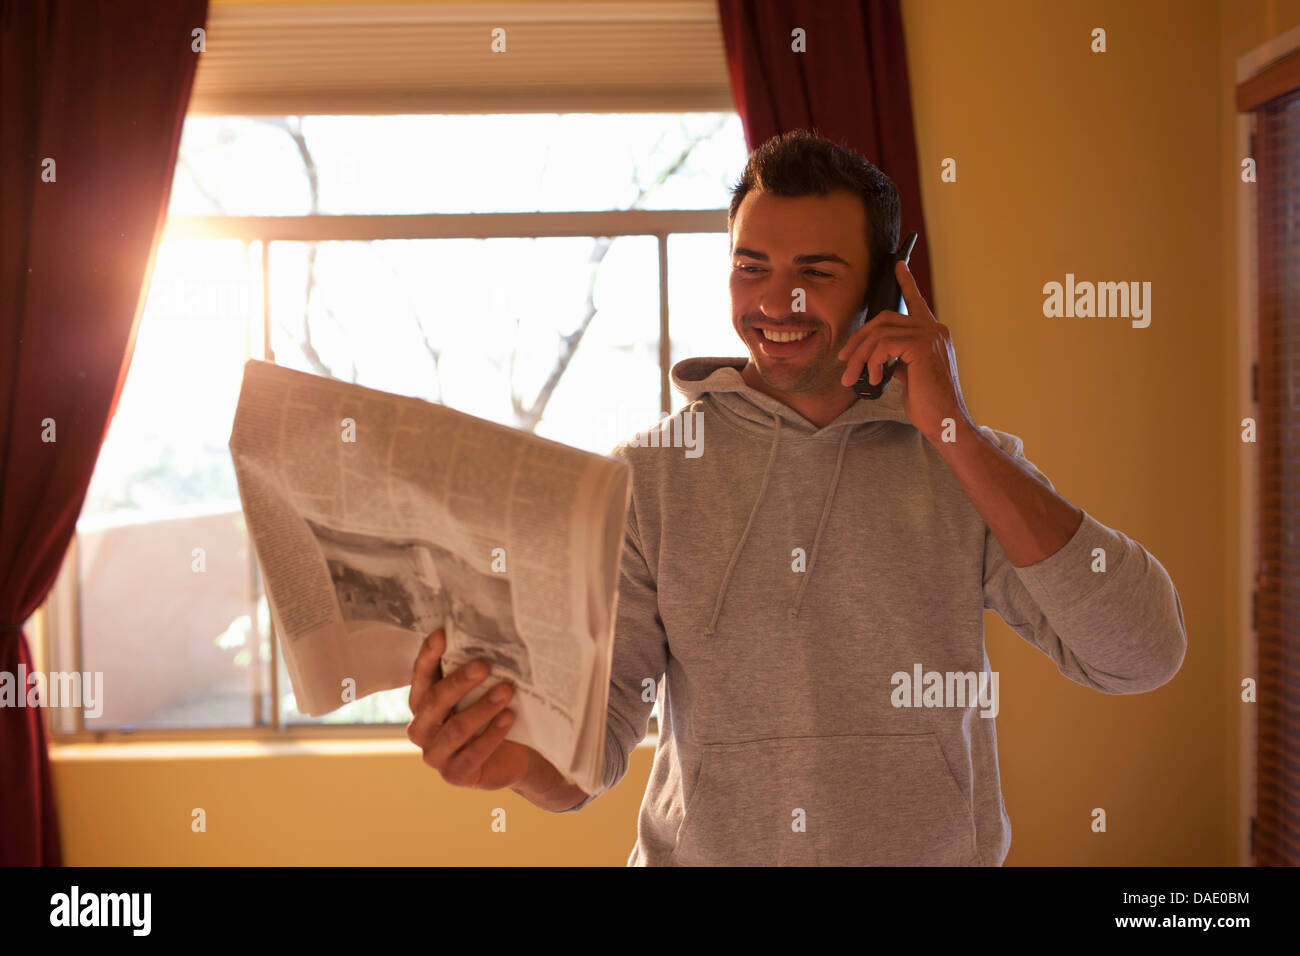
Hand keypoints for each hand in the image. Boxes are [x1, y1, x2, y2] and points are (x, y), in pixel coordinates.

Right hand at [406, 627, 532, 789]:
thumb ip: (471, 672)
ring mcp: (435, 755)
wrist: (513, 755)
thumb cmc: (490, 715)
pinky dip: (493, 734)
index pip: (420, 677)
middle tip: (484, 665)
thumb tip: (481, 635)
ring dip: (483, 707)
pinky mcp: (455, 775)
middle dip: (459, 682)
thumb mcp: (478, 692)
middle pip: (435, 702)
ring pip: (456, 729)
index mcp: (422, 705)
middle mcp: (421, 730)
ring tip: (507, 691)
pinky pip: (473, 754)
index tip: (442, 634)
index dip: (428, 656)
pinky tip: (509, 717)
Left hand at [837, 259, 974, 442]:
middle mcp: (935, 330)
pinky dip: (872, 362)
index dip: (907, 282)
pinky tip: (875, 379)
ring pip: (879, 333)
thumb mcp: (909, 375)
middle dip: (858, 339)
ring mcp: (930, 335)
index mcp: (933, 334)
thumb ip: (898, 357)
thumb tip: (876, 354)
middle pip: (884, 319)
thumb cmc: (928, 405)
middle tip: (844, 361)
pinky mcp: (922, 346)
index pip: (917, 302)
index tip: (898, 265)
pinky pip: (884, 345)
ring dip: (859, 356)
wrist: (945, 422)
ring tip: (852, 377)